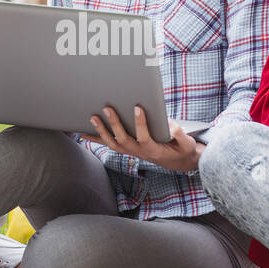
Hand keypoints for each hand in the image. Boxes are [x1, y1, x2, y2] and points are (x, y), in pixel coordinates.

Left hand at [84, 105, 203, 171]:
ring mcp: (130, 151)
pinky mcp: (125, 148)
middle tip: (107, 108)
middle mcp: (139, 152)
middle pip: (123, 139)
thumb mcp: (186, 142)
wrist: (176, 160)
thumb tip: (169, 124)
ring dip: (101, 131)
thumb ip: (179, 134)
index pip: (144, 137)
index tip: (138, 107)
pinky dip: (95, 138)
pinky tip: (82, 131)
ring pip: (112, 143)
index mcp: (153, 150)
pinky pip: (108, 144)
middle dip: (114, 124)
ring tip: (93, 117)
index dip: (140, 123)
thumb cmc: (181, 148)